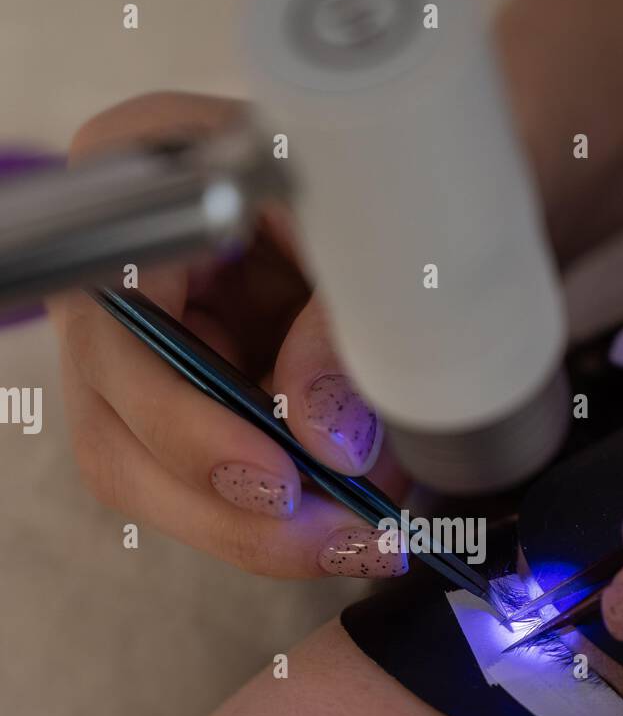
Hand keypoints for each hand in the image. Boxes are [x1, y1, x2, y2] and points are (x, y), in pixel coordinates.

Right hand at [49, 91, 409, 579]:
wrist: (417, 176)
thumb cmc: (384, 173)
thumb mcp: (370, 225)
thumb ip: (341, 325)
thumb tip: (328, 446)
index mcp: (137, 195)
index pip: (112, 330)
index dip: (183, 423)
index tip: (277, 481)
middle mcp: (115, 282)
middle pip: (117, 433)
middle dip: (232, 513)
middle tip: (343, 542)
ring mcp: (146, 350)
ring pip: (154, 481)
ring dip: (259, 533)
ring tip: (363, 542)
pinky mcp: (190, 398)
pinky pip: (207, 486)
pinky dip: (281, 519)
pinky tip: (351, 525)